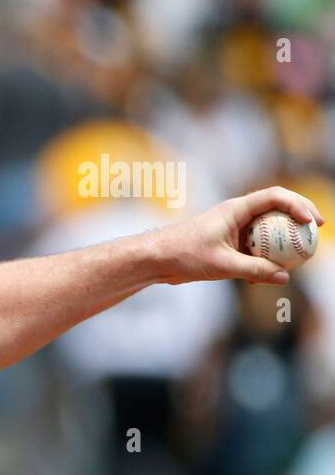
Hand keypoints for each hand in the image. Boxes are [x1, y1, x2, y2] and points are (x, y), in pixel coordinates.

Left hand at [154, 186, 324, 285]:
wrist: (156, 259)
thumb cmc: (184, 255)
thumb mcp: (222, 265)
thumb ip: (254, 270)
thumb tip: (284, 277)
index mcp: (235, 209)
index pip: (274, 196)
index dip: (297, 204)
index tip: (310, 221)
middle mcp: (236, 214)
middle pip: (277, 207)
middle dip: (300, 215)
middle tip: (318, 229)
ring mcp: (233, 228)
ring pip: (267, 228)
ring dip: (284, 238)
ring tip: (301, 252)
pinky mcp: (228, 243)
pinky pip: (255, 246)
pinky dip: (266, 256)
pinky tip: (268, 275)